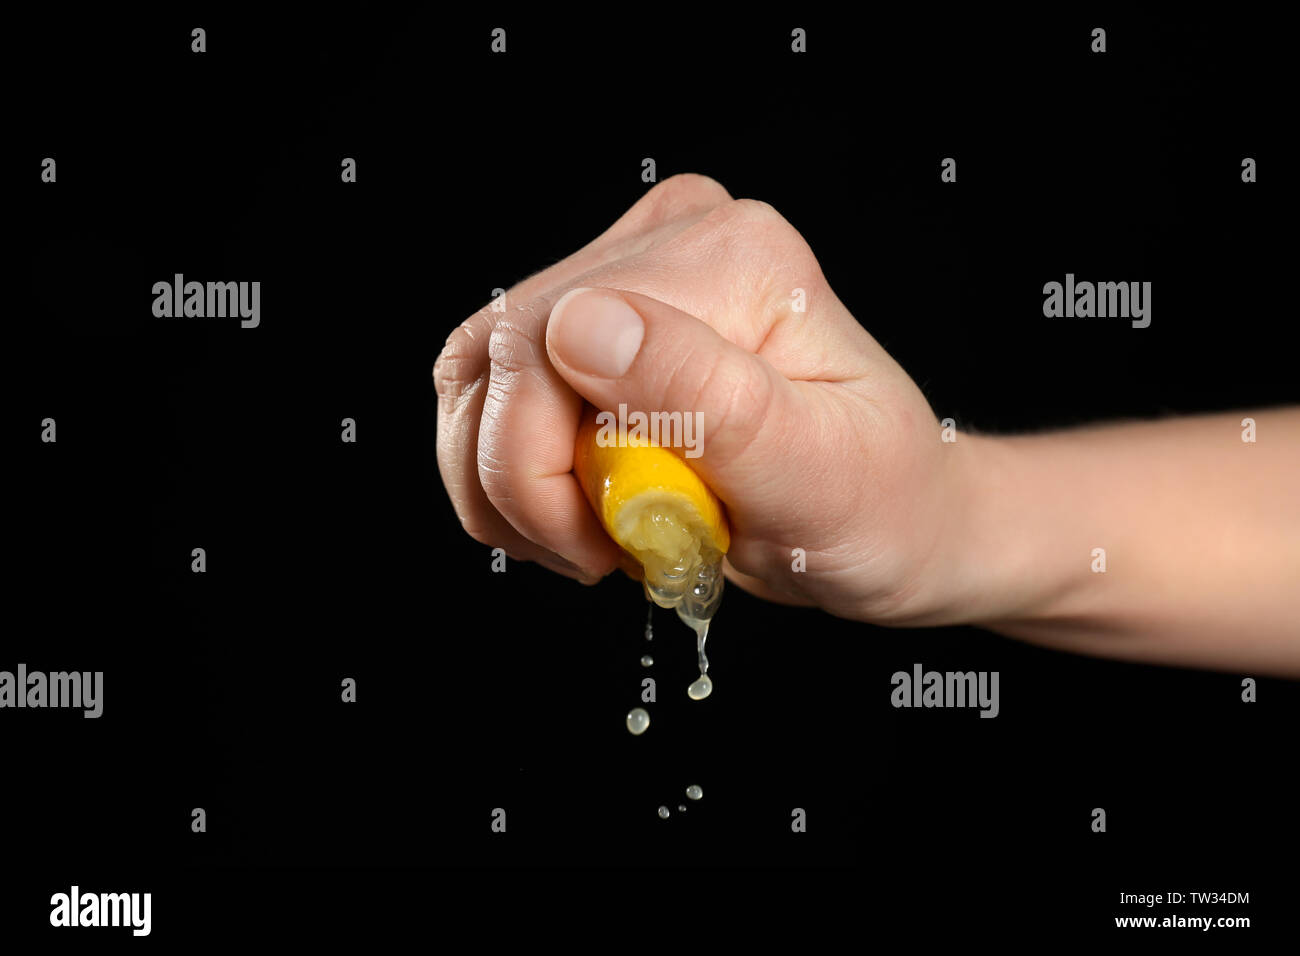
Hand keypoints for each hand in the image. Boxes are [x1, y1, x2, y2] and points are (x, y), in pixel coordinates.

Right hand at [434, 174, 957, 622]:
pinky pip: (488, 392)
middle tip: (603, 551)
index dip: (540, 461)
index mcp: (732, 254)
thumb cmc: (878, 502)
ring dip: (504, 486)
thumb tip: (578, 327)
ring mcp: (623, 274)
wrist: (890, 516)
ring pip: (476, 373)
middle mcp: (670, 239)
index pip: (552, 334)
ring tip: (592, 539)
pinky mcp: (591, 322)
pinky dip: (506, 477)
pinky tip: (572, 516)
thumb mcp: (815, 471)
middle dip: (523, 482)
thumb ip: (703, 397)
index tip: (608, 545)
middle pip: (500, 351)